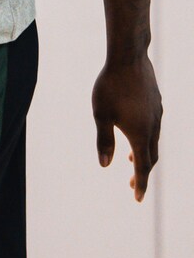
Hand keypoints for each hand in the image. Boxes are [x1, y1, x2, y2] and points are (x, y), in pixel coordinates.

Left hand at [93, 53, 161, 199]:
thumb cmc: (110, 86)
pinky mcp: (156, 103)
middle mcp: (153, 127)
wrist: (129, 58)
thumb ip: (104, 141)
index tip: (137, 198)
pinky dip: (146, 138)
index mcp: (140, 134)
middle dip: (143, 172)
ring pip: (153, 141)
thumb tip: (105, 165)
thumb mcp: (101, 115)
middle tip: (132, 184)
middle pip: (151, 157)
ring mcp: (157, 115)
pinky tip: (136, 131)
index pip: (143, 167)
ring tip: (130, 160)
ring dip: (144, 154)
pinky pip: (154, 127)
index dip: (140, 184)